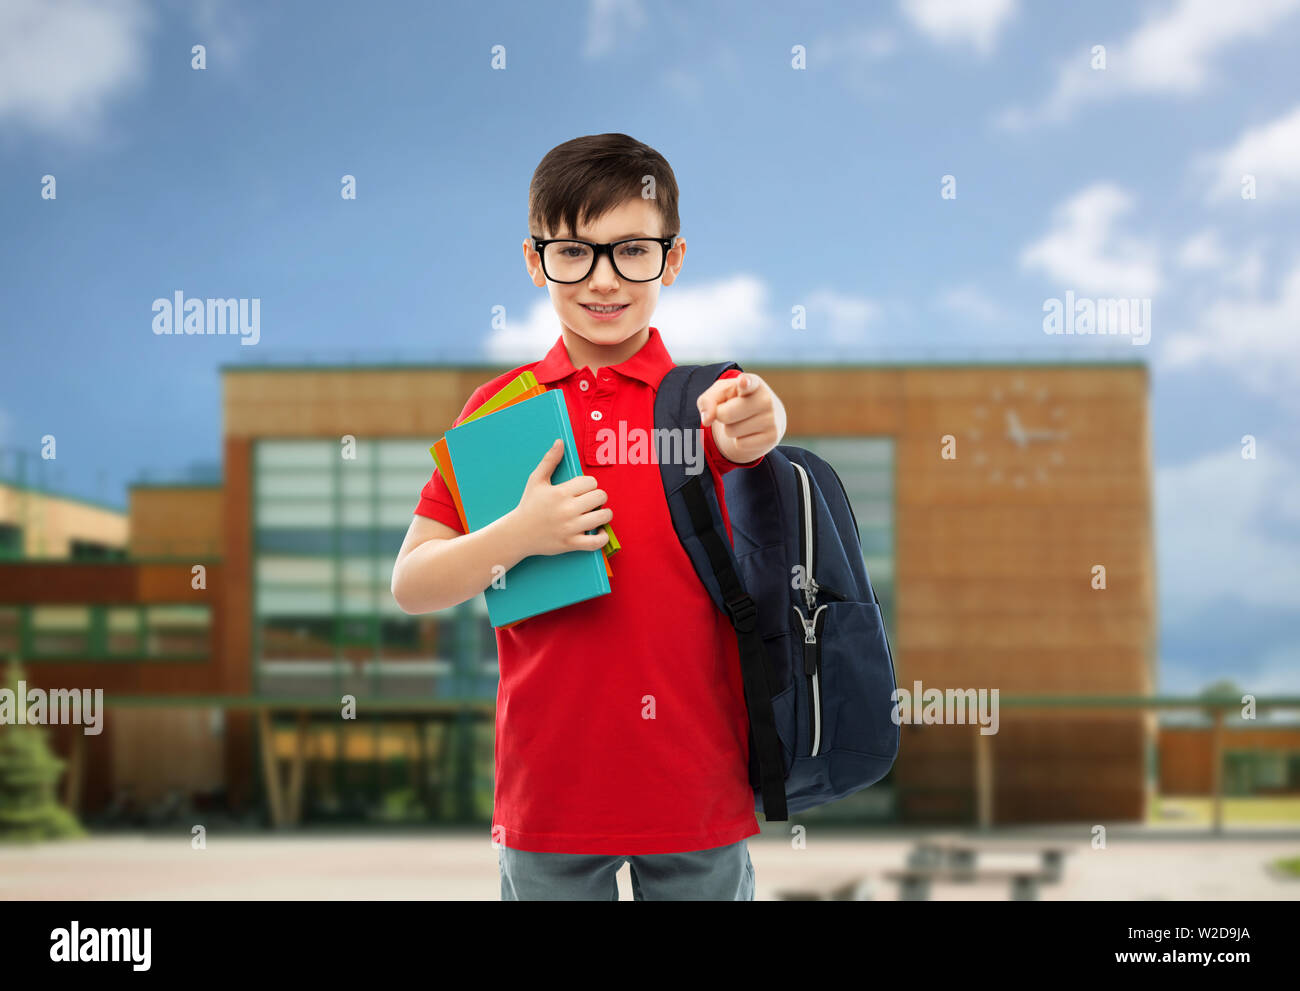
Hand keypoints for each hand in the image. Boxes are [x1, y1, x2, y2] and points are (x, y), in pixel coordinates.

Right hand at [508, 439, 611, 556]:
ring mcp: (570, 528)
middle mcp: (567, 510)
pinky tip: (598, 530)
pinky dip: (603, 536)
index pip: (591, 482)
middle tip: (589, 501)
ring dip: (603, 514)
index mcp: (561, 493)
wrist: (518, 533)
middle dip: (598, 497)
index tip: (582, 490)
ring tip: (594, 514)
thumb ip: (550, 460)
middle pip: (600, 497)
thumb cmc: (529, 505)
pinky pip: (597, 542)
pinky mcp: (571, 544)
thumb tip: (560, 442)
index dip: (589, 484)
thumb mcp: (536, 480)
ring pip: (603, 516)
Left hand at [696, 372, 784, 463]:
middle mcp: (766, 399)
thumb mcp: (721, 394)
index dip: (745, 382)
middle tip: (732, 411)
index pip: (749, 382)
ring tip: (743, 421)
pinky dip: (739, 441)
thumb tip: (707, 420)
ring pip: (731, 431)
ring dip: (730, 429)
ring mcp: (771, 419)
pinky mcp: (772, 438)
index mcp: (753, 383)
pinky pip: (740, 445)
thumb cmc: (738, 401)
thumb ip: (707, 400)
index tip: (743, 381)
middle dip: (721, 415)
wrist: (765, 419)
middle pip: (725, 414)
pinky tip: (750, 433)